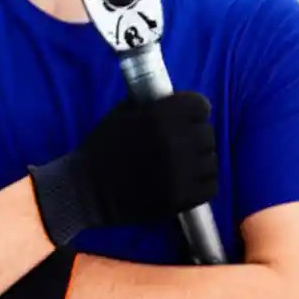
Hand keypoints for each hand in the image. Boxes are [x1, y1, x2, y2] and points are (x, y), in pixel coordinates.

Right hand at [28, 92, 217, 245]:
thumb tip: (178, 100)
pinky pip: (210, 186)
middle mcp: (176, 142)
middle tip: (180, 142)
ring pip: (211, 160)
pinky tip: (185, 180)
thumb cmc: (103, 148)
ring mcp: (182, 172)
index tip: (184, 117)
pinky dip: (200, 182)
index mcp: (160, 116)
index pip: (200, 105)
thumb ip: (153, 105)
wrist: (88, 190)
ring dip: (199, 160)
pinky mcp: (183, 198)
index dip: (192, 110)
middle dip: (194, 135)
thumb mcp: (122, 113)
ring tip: (182, 163)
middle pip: (207, 133)